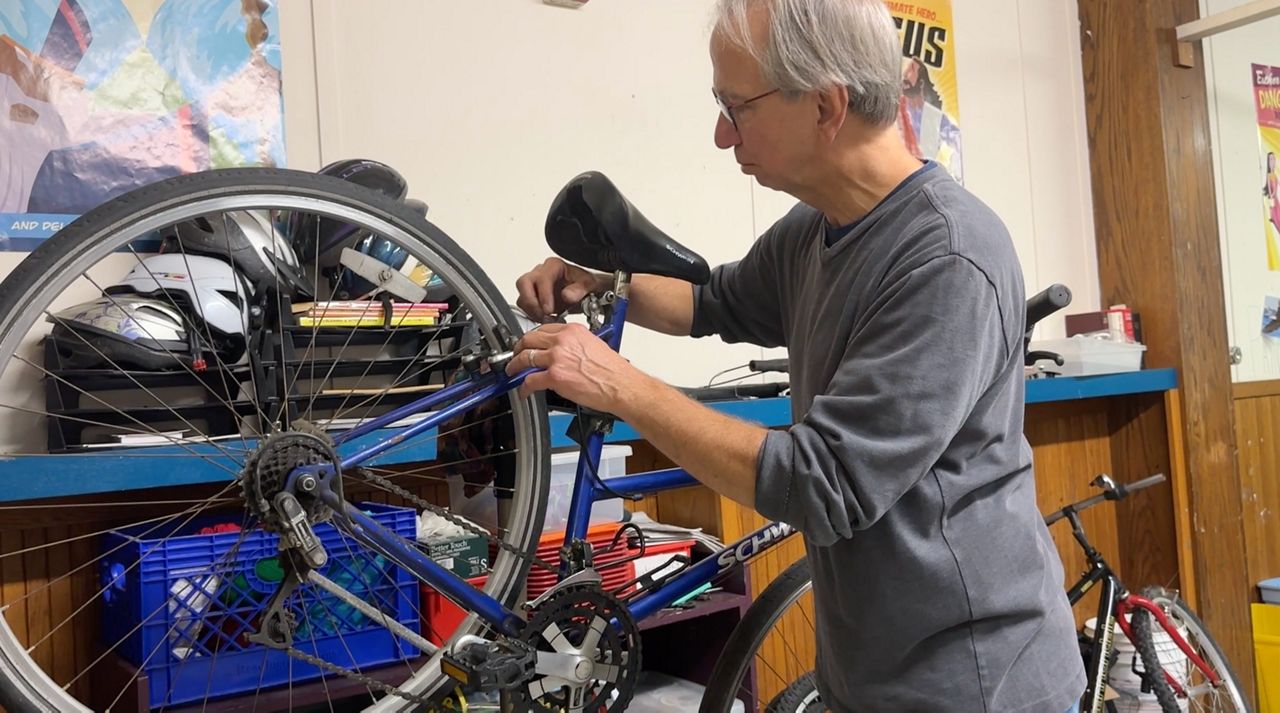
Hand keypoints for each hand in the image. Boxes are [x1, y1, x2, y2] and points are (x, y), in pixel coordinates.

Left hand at [505, 323, 645, 413]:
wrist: (621, 385)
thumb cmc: (613, 371)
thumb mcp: (594, 345)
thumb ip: (574, 345)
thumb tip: (564, 353)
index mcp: (572, 331)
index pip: (543, 329)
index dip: (532, 338)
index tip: (529, 344)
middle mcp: (562, 341)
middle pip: (529, 339)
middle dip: (518, 348)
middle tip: (516, 356)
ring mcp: (557, 358)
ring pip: (525, 357)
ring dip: (515, 366)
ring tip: (513, 372)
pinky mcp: (554, 376)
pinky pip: (530, 380)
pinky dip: (524, 387)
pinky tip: (524, 391)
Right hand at [514, 257, 609, 321]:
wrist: (584, 292)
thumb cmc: (584, 284)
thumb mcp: (589, 285)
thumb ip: (579, 289)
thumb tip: (566, 295)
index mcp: (554, 266)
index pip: (542, 278)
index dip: (543, 295)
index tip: (549, 309)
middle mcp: (541, 273)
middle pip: (524, 283)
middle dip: (531, 302)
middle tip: (542, 315)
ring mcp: (534, 284)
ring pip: (522, 295)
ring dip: (531, 310)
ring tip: (545, 319)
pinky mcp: (532, 297)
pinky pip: (524, 305)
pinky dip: (532, 314)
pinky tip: (544, 319)